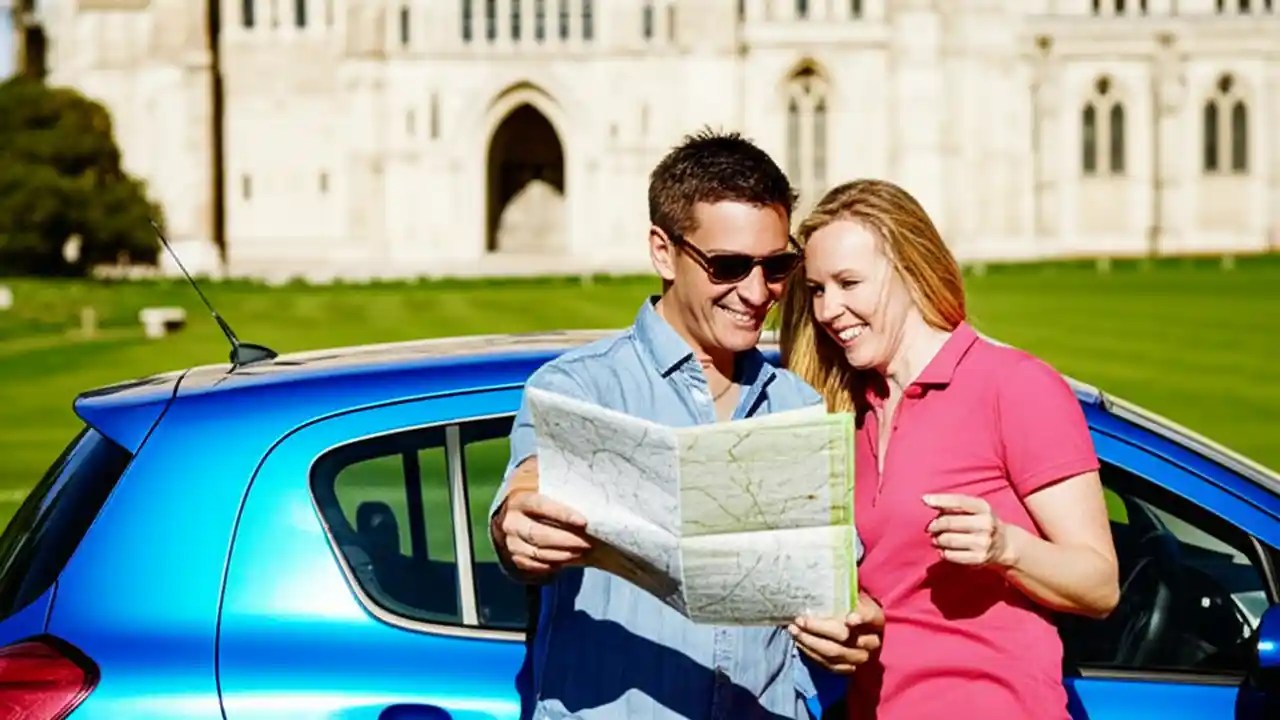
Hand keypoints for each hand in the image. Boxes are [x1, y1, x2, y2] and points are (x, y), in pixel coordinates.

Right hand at [493, 460, 591, 577]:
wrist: (515, 509)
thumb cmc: (537, 491)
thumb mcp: (542, 478)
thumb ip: (557, 476)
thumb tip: (583, 471)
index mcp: (519, 499)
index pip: (540, 507)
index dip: (562, 515)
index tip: (583, 522)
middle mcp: (511, 521)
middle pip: (539, 534)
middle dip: (567, 540)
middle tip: (589, 541)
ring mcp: (511, 541)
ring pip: (538, 552)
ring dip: (563, 554)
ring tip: (582, 550)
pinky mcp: (514, 556)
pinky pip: (534, 565)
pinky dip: (552, 563)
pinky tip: (568, 558)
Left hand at [787, 591, 884, 673]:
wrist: (860, 632)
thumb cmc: (852, 607)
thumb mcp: (854, 595)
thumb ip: (846, 585)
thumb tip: (832, 565)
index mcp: (876, 619)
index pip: (870, 618)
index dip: (861, 618)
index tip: (849, 619)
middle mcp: (872, 641)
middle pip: (845, 637)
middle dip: (819, 629)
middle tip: (800, 620)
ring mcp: (861, 658)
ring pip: (834, 654)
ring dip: (810, 643)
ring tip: (793, 630)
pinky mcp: (849, 669)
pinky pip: (829, 666)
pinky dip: (812, 655)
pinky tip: (799, 643)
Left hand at [923, 493, 1016, 568]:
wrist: (1004, 543)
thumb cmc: (980, 521)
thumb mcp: (973, 508)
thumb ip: (953, 504)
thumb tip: (927, 500)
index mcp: (983, 507)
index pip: (959, 501)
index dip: (940, 500)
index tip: (924, 499)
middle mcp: (986, 524)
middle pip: (949, 522)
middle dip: (934, 525)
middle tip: (930, 527)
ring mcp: (983, 542)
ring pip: (948, 540)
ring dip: (937, 539)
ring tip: (936, 538)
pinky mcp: (979, 558)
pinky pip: (951, 555)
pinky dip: (943, 552)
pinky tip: (943, 549)